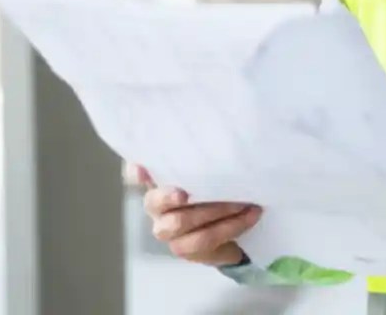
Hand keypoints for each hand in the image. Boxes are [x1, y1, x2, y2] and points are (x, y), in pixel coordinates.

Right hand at [137, 165, 261, 265]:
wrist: (235, 227)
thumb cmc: (220, 191)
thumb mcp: (216, 171)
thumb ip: (210, 160)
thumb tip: (225, 137)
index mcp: (160, 180)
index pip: (136, 173)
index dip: (135, 172)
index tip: (141, 169)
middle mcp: (157, 206)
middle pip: (154, 202)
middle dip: (170, 196)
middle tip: (186, 193)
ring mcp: (167, 230)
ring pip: (179, 223)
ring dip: (215, 210)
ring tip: (243, 202)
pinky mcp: (184, 249)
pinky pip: (204, 239)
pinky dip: (232, 225)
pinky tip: (251, 215)